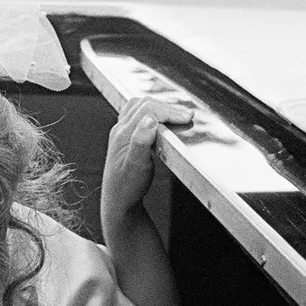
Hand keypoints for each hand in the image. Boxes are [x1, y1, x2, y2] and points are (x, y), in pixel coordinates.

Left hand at [101, 97, 194, 218]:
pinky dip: (152, 112)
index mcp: (122, 135)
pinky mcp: (125, 137)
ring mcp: (121, 132)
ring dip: (160, 107)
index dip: (170, 111)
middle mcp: (120, 130)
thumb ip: (141, 142)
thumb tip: (150, 119)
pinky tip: (162, 120)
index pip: (148, 110)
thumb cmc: (126, 188)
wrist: (117, 201)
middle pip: (144, 104)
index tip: (187, 118)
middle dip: (168, 108)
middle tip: (188, 116)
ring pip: (140, 106)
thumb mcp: (136, 167)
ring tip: (178, 116)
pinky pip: (137, 114)